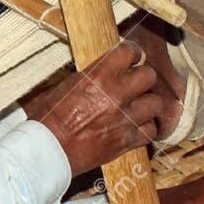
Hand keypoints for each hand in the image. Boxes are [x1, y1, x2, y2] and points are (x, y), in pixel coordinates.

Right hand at [21, 40, 164, 176]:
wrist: (48, 150)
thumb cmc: (48, 118)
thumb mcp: (65, 86)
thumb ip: (91, 76)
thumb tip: (102, 71)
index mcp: (99, 76)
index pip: (129, 52)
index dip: (132, 53)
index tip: (132, 56)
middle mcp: (117, 95)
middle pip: (149, 76)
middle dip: (143, 78)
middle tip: (135, 82)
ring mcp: (125, 119)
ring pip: (156, 103)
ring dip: (148, 103)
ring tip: (138, 106)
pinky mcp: (127, 141)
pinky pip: (151, 130)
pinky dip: (146, 128)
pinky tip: (137, 126)